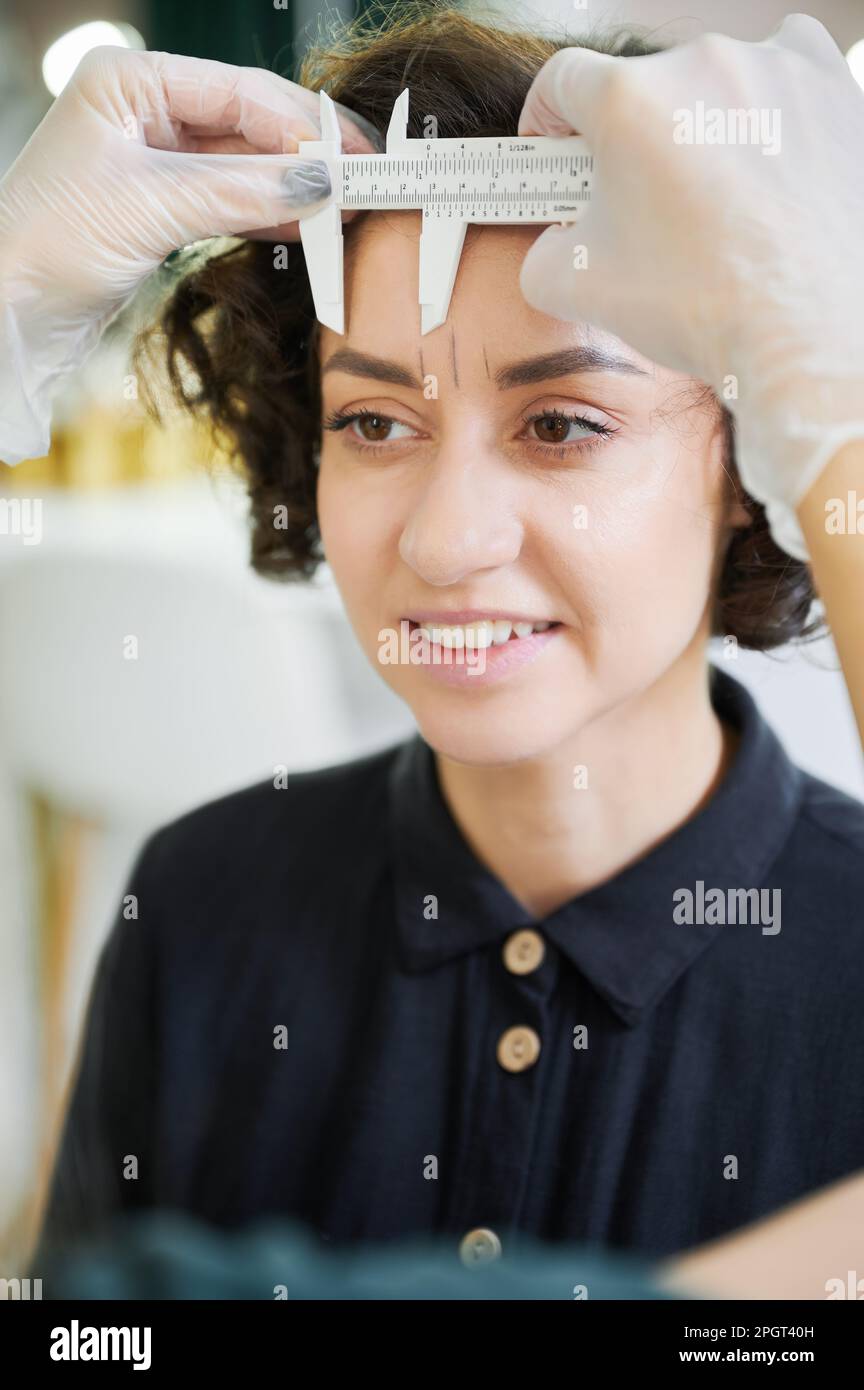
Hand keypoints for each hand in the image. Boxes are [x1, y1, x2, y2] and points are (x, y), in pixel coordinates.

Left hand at [0, 46, 377, 464]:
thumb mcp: (152, 206)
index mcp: (132, 81)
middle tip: (370, 179)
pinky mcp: (164, 208)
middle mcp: (146, 112)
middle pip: (251, 124)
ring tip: (353, 208)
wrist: (9, 311)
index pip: (240, 91)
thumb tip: (322, 183)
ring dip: (298, 189)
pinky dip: (272, 215)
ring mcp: (157, 160)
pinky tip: (313, 226)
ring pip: (248, 166)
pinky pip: (234, 202)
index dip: (304, 126)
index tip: (357, 157)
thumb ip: (242, 190)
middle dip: (309, 156)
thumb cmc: (49, 241)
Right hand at [517, 14, 863, 560]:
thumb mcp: (581, 290)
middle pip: (642, 87)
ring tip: (710, 203)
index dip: (547, 120)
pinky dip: (766, 115)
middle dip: (630, 143)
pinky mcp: (830, 88)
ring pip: (712, 85)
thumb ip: (543, 251)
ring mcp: (774, 68)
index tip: (556, 150)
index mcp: (628, 101)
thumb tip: (553, 243)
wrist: (808, 332)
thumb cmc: (704, 306)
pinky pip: (784, 79)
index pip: (562, 81)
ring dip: (698, 130)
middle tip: (638, 205)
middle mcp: (702, 65)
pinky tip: (764, 170)